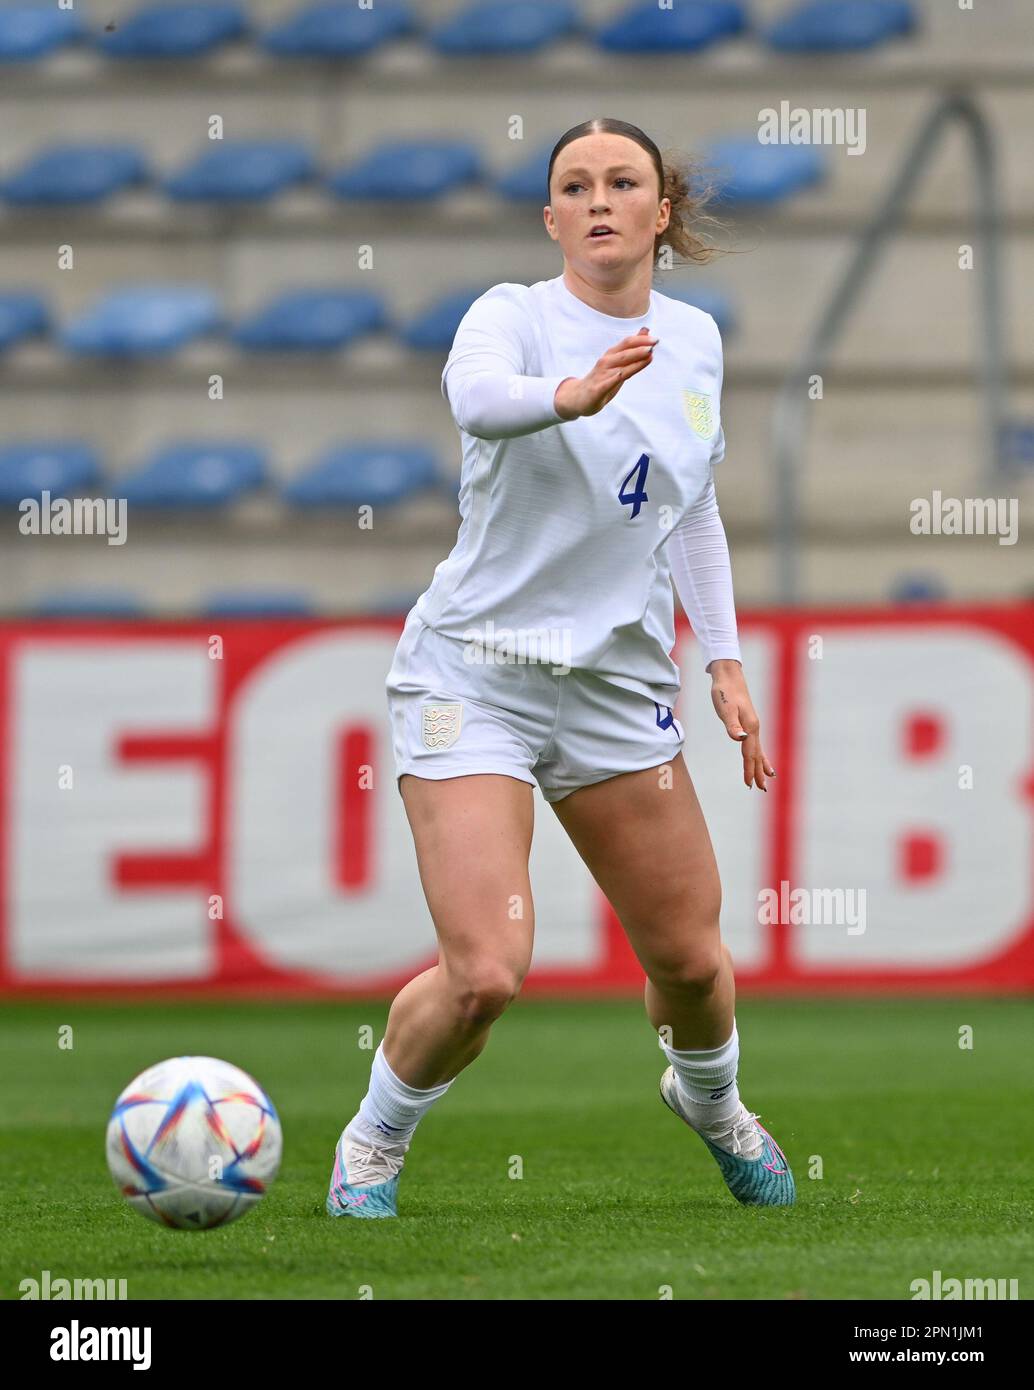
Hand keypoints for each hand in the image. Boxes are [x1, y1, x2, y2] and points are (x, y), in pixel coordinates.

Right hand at [554, 327, 657, 419]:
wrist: (578, 398)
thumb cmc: (602, 379)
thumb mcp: (618, 363)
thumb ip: (632, 348)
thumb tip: (646, 330)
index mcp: (611, 355)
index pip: (627, 344)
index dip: (641, 340)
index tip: (656, 339)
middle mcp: (605, 362)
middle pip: (624, 352)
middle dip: (640, 347)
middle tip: (655, 343)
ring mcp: (601, 375)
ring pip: (619, 366)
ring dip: (634, 360)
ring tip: (648, 354)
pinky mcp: (597, 390)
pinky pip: (607, 383)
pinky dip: (614, 378)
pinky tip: (622, 374)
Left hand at [707, 659, 775, 790]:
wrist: (728, 676)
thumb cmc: (724, 692)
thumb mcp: (725, 708)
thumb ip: (732, 725)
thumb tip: (741, 739)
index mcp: (750, 727)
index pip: (749, 754)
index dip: (749, 770)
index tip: (750, 785)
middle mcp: (754, 728)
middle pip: (757, 755)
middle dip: (759, 772)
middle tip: (762, 789)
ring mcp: (753, 725)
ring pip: (758, 750)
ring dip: (761, 765)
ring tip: (768, 779)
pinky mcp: (748, 722)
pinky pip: (756, 743)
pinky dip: (758, 753)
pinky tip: (758, 757)